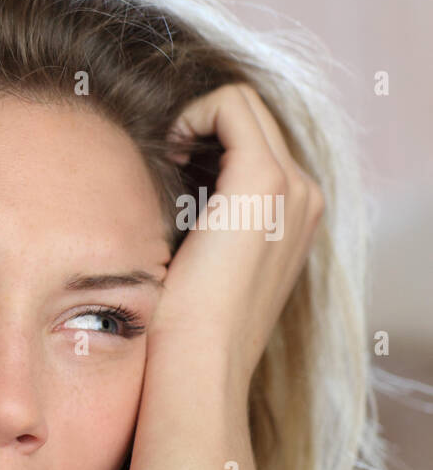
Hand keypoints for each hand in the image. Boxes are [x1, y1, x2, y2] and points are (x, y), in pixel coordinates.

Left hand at [152, 82, 324, 391]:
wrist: (198, 364)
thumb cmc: (186, 329)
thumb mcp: (203, 265)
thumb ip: (206, 223)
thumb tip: (169, 184)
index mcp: (293, 217)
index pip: (254, 141)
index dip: (207, 140)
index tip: (171, 170)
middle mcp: (304, 197)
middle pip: (250, 119)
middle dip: (201, 127)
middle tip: (165, 162)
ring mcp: (291, 188)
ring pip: (241, 106)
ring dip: (195, 121)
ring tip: (167, 160)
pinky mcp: (264, 182)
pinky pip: (230, 106)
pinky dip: (192, 116)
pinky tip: (168, 153)